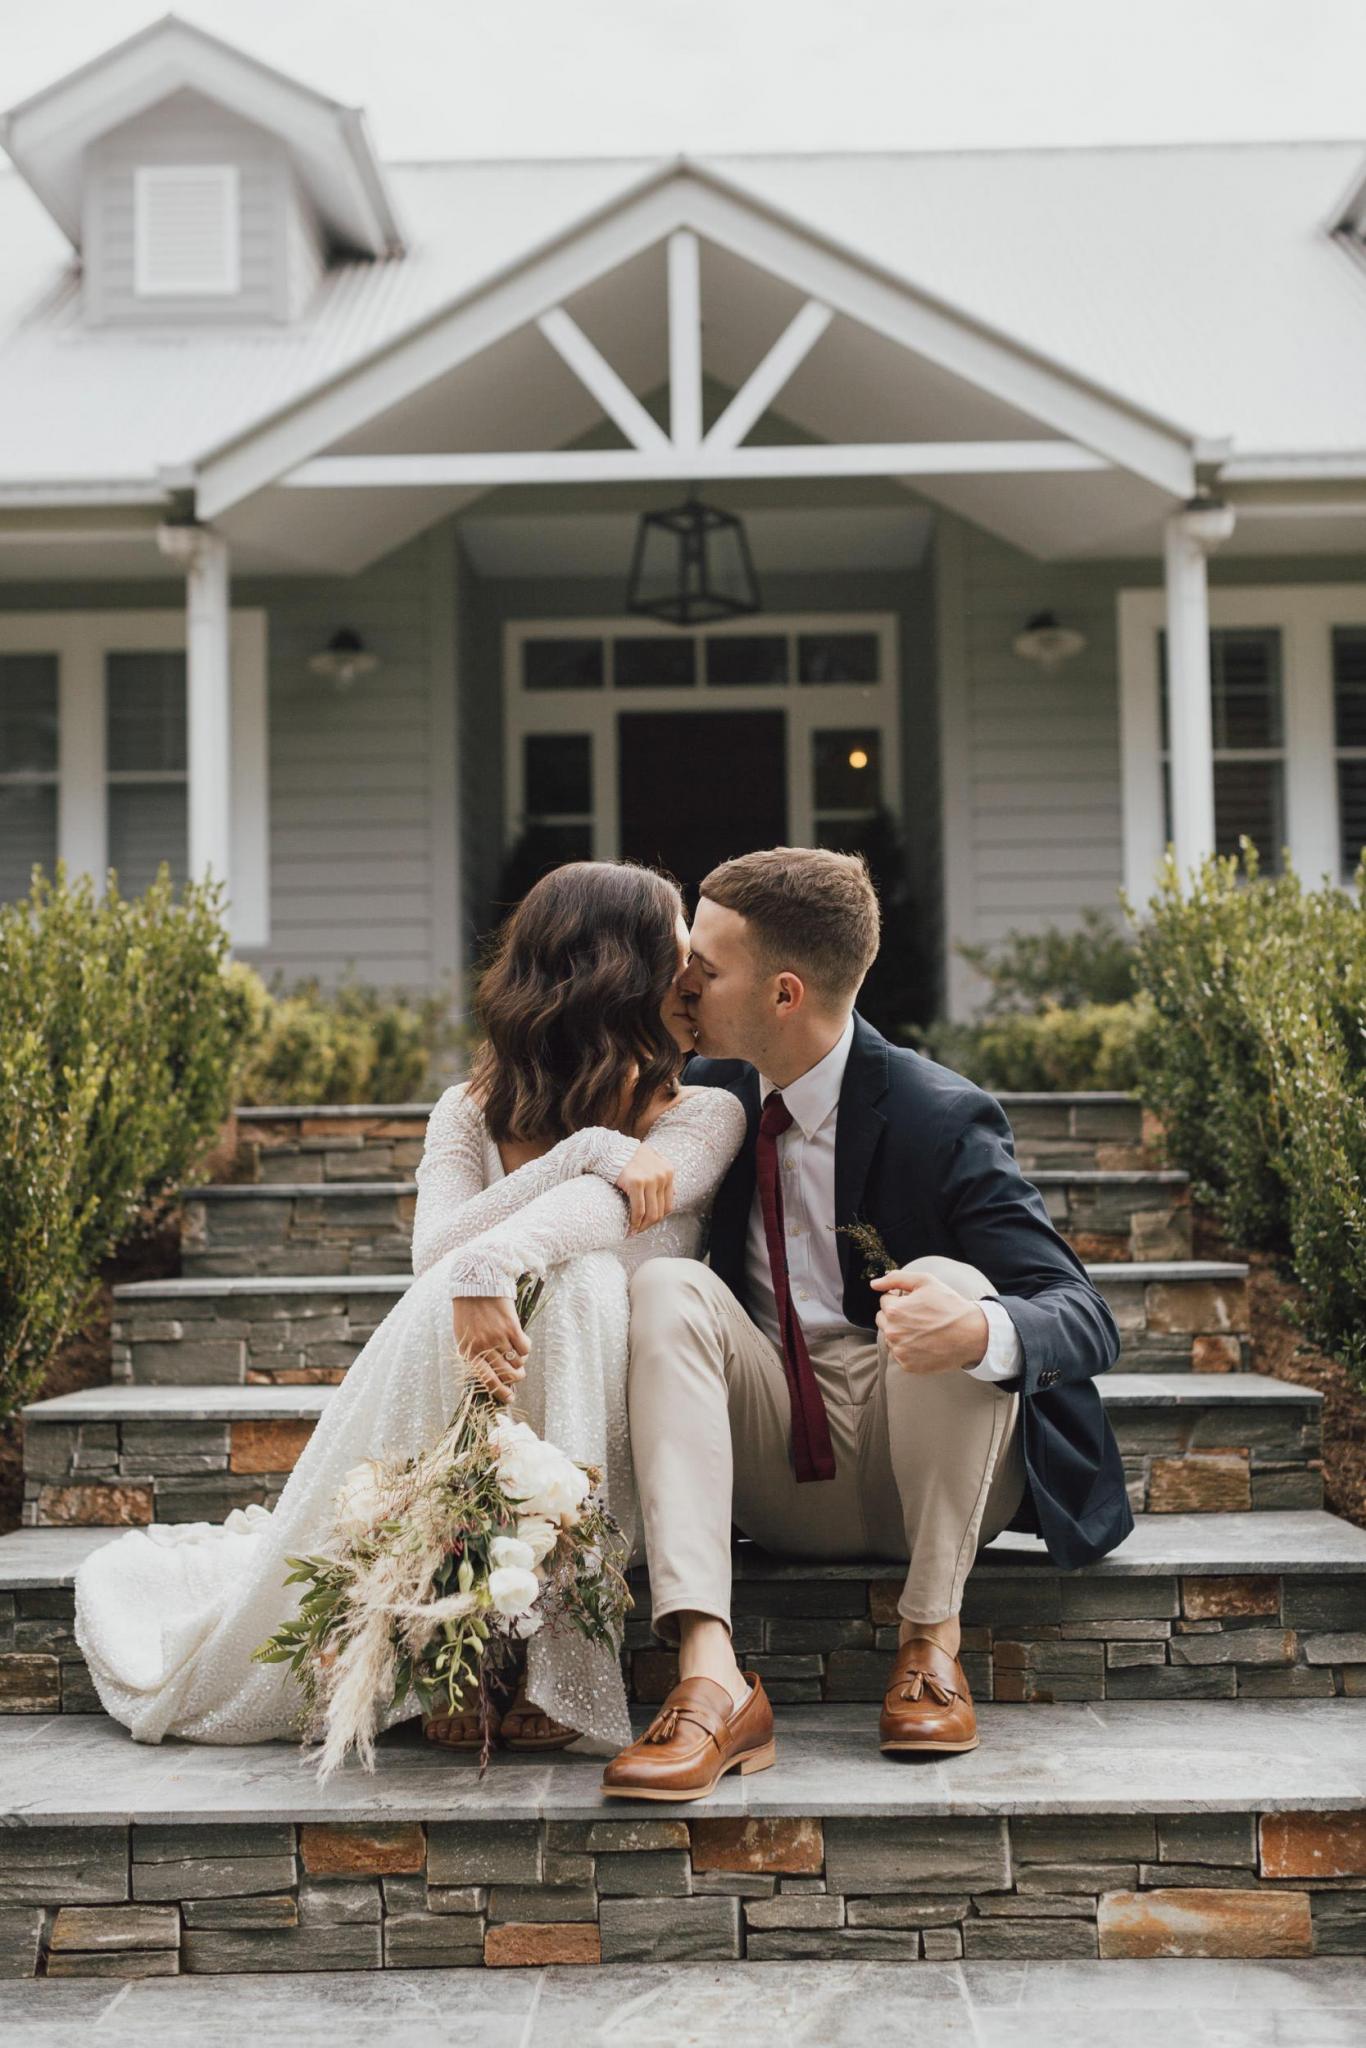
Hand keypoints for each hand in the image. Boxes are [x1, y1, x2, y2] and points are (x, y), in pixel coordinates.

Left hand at [451, 1296, 528, 1403]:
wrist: (475, 1286)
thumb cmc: (468, 1313)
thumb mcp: (463, 1337)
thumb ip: (474, 1356)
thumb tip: (492, 1376)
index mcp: (469, 1352)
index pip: (487, 1380)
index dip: (500, 1392)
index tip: (510, 1399)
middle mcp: (484, 1347)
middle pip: (507, 1373)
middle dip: (515, 1378)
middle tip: (518, 1375)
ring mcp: (498, 1337)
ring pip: (518, 1362)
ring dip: (520, 1362)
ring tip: (517, 1356)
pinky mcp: (512, 1327)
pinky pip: (525, 1348)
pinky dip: (525, 1349)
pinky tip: (521, 1342)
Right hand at [615, 1141, 675, 1234]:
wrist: (610, 1147)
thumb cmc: (628, 1156)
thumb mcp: (652, 1160)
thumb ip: (663, 1174)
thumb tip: (675, 1194)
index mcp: (669, 1171)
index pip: (668, 1204)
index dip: (658, 1217)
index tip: (647, 1223)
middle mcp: (663, 1176)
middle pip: (661, 1211)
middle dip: (649, 1224)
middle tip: (638, 1230)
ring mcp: (650, 1179)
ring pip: (651, 1213)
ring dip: (643, 1226)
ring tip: (634, 1231)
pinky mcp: (636, 1183)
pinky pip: (638, 1210)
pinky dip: (635, 1222)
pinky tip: (630, 1228)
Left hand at [870, 1270, 989, 1375]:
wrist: (971, 1334)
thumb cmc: (949, 1305)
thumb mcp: (925, 1282)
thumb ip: (896, 1278)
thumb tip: (874, 1284)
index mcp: (894, 1311)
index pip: (884, 1301)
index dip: (900, 1299)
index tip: (917, 1303)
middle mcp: (892, 1333)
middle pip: (883, 1320)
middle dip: (896, 1316)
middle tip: (919, 1316)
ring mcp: (899, 1351)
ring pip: (890, 1337)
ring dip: (900, 1332)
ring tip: (923, 1330)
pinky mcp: (907, 1365)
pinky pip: (899, 1353)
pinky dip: (908, 1348)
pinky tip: (924, 1342)